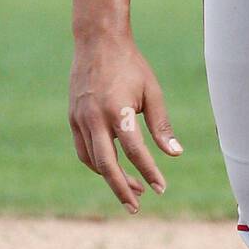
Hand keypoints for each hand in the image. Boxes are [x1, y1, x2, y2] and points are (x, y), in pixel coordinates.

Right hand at [68, 33, 181, 211]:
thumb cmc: (131, 66)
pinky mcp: (73, 118)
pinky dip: (97, 164)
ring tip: (132, 190)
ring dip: (112, 178)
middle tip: (137, 206)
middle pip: (107, 165)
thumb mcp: (152, 91)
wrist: (98, 42)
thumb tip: (175, 154)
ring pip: (93, 161)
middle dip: (122, 189)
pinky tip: (113, 170)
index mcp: (118, 110)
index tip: (161, 188)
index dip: (149, 171)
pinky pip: (83, 150)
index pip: (135, 151)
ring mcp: (80, 119)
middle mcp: (95, 118)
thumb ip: (162, 124)